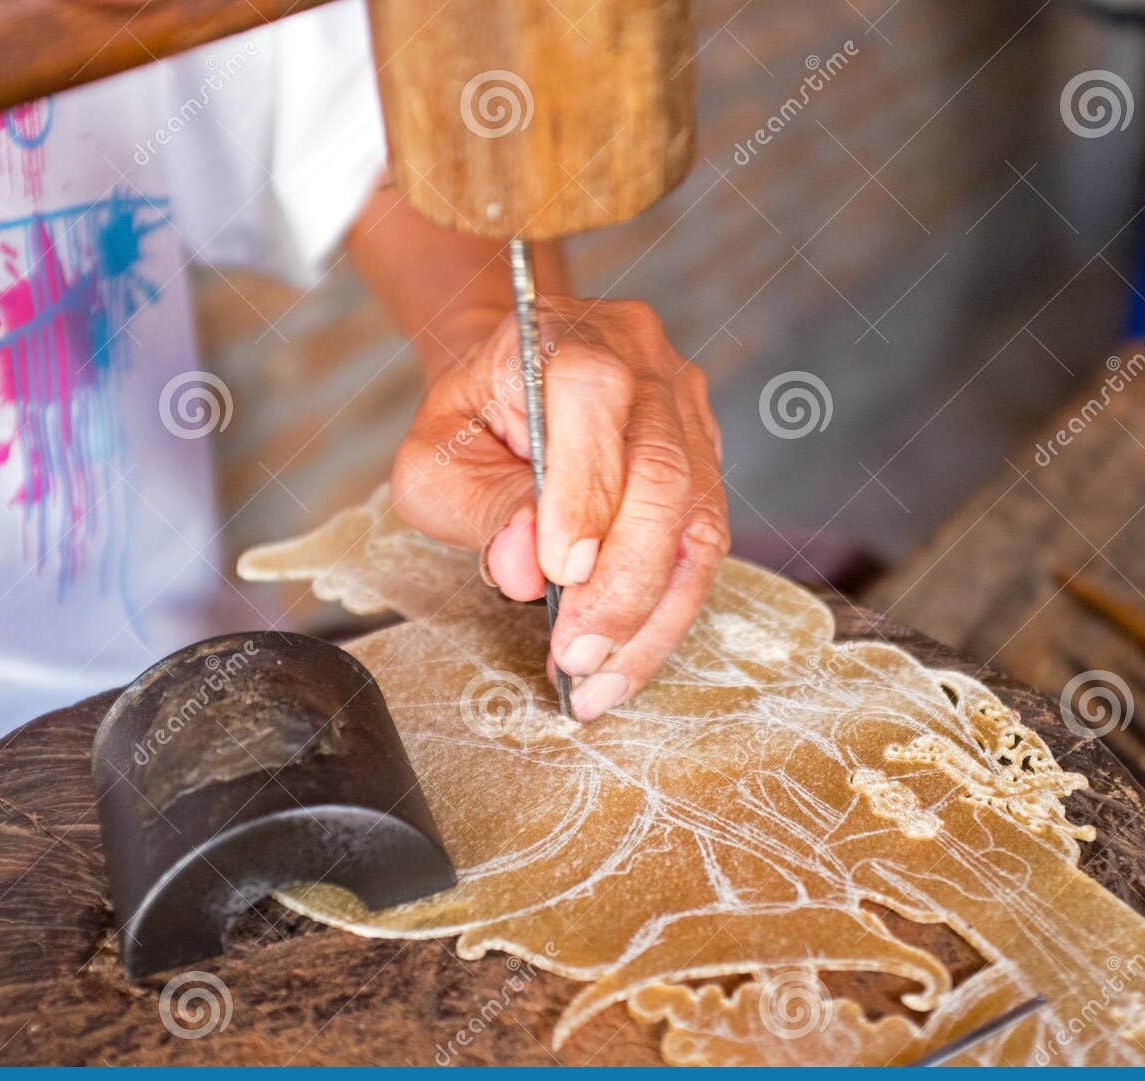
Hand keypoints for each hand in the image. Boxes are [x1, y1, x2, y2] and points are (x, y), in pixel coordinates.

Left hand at [391, 295, 728, 721]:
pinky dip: (665, 613)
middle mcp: (643, 363)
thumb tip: (524, 567)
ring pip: (696, 519)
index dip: (584, 492)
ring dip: (650, 613)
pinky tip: (625, 659)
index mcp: (564, 337)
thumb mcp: (435, 457)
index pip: (592, 399)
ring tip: (601, 679)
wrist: (513, 384)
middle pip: (662, 471)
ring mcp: (687, 412)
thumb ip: (475, 503)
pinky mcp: (708, 459)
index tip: (559, 575)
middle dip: (623, 579)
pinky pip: (704, 546)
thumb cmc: (472, 421)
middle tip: (579, 654)